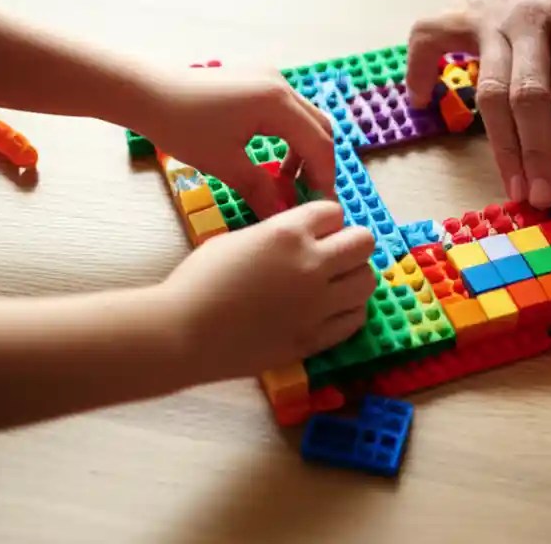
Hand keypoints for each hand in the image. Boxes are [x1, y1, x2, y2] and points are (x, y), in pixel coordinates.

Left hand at [136, 69, 336, 218]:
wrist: (147, 92)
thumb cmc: (182, 125)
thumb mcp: (224, 164)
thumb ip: (260, 190)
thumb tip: (283, 215)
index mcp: (277, 102)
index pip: (319, 144)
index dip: (324, 177)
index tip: (320, 205)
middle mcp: (279, 84)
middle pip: (320, 127)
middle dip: (318, 164)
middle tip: (307, 196)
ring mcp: (268, 78)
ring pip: (305, 118)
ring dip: (304, 150)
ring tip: (286, 181)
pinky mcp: (256, 79)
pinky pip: (287, 110)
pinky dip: (289, 136)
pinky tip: (272, 159)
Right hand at [164, 202, 375, 379]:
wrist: (184, 333)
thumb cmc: (199, 281)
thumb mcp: (238, 239)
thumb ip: (277, 234)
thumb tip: (301, 237)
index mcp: (288, 233)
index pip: (334, 211)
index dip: (325, 220)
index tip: (316, 230)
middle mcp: (312, 264)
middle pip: (363, 242)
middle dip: (350, 243)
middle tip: (333, 255)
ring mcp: (318, 304)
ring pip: (367, 280)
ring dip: (353, 277)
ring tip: (334, 283)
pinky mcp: (316, 338)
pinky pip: (355, 318)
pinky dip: (348, 310)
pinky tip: (330, 309)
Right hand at [406, 0, 550, 208]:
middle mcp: (531, 17)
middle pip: (526, 95)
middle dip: (534, 152)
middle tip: (541, 197)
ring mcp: (492, 15)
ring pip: (488, 86)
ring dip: (499, 142)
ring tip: (512, 185)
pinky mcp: (464, 13)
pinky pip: (429, 39)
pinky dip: (419, 69)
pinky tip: (422, 102)